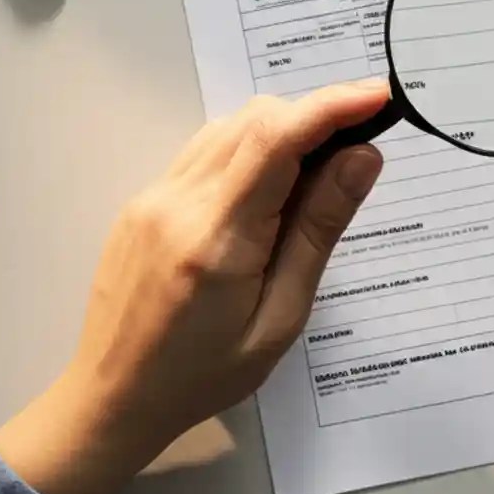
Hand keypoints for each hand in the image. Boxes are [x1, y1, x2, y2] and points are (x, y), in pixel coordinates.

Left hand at [0, 82, 389, 493]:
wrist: (113, 398)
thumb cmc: (203, 376)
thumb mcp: (280, 318)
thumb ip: (318, 231)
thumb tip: (361, 158)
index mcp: (216, 237)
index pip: (278, 140)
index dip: (333, 106)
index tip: (381, 95)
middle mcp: (178, 201)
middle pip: (255, 119)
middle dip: (316, 115)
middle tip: (363, 144)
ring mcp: (154, 195)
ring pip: (229, 126)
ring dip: (284, 129)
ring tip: (322, 171)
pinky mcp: (144, 200)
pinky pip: (206, 149)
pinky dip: (251, 148)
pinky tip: (273, 189)